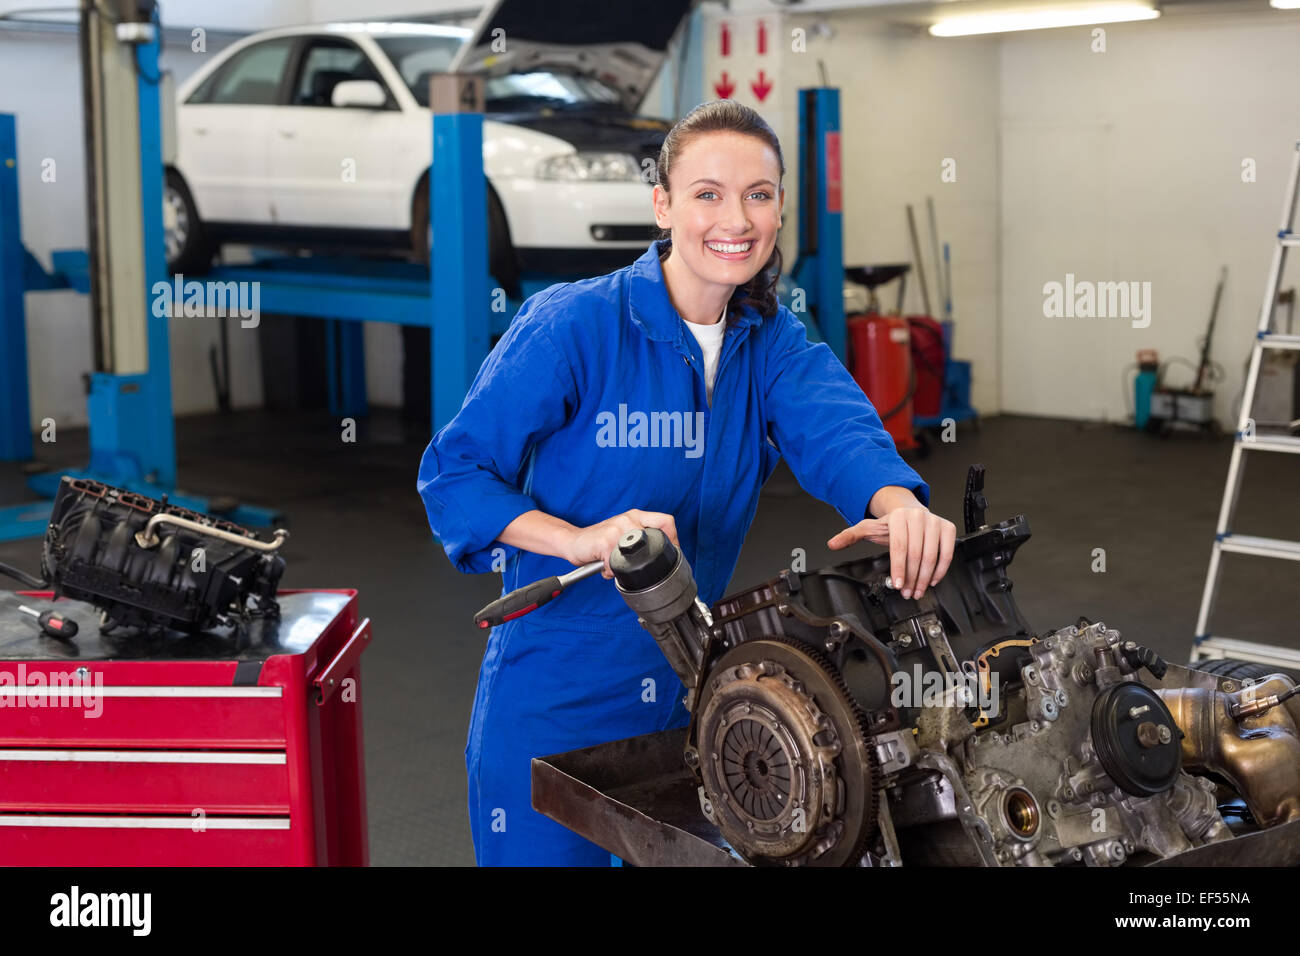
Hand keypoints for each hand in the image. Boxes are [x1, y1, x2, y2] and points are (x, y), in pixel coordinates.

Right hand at [565, 509, 679, 579]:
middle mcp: (628, 520)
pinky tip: (604, 567)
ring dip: (626, 567)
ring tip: (615, 565)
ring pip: (636, 556)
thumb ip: (641, 538)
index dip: (674, 539)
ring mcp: (617, 530)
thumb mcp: (623, 533)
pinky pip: (616, 564)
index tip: (672, 552)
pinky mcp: (605, 542)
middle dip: (650, 559)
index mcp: (636, 516)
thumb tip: (664, 552)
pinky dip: (610, 571)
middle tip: (641, 567)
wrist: (573, 540)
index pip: (666, 521)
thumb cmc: (599, 540)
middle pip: (655, 539)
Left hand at [827, 506, 955, 599]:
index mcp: (898, 517)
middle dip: (911, 577)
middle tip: (906, 592)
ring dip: (924, 578)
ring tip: (916, 591)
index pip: (899, 547)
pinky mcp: (948, 528)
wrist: (911, 510)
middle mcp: (918, 517)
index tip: (897, 585)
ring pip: (931, 556)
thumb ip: (850, 536)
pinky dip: (940, 570)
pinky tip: (931, 581)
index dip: (898, 569)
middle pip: (916, 554)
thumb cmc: (891, 524)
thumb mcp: (869, 527)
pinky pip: (947, 553)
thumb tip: (832, 544)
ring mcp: (935, 522)